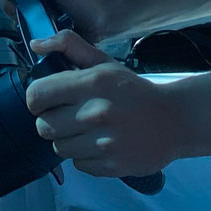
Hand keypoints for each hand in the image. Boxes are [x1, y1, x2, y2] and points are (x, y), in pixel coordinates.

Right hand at [6, 0, 121, 42]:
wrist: (105, 21)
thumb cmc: (87, 2)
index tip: (18, 8)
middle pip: (12, 1)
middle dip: (17, 12)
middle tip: (33, 20)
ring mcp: (40, 6)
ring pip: (19, 15)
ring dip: (25, 23)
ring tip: (41, 27)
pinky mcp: (45, 21)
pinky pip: (30, 27)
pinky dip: (33, 31)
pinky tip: (43, 34)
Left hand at [25, 32, 185, 178]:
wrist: (175, 121)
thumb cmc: (134, 91)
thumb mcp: (105, 64)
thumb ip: (70, 47)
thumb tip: (36, 45)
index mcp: (93, 83)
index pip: (37, 95)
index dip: (37, 99)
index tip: (47, 100)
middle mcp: (96, 113)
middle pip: (43, 126)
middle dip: (53, 121)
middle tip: (71, 116)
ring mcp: (104, 142)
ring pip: (58, 148)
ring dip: (68, 140)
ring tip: (88, 131)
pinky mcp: (111, 166)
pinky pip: (78, 164)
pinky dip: (85, 156)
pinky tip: (101, 144)